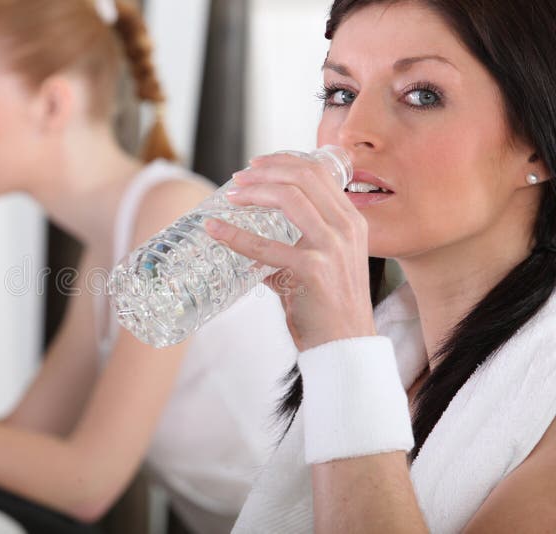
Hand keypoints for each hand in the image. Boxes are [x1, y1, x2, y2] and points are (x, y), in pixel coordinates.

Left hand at [206, 152, 375, 350]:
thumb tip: (255, 244)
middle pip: (303, 177)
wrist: (344, 345)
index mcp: (351, 221)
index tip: (257, 164)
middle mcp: (346, 228)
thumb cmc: (329, 306)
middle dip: (265, 171)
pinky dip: (235, 235)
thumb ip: (298, 246)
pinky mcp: (312, 270)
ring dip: (253, 192)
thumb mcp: (326, 263)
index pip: (319, 173)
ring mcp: (331, 247)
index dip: (284, 161)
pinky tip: (216, 229)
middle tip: (238, 178)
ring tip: (231, 196)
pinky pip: (265, 246)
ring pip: (288, 198)